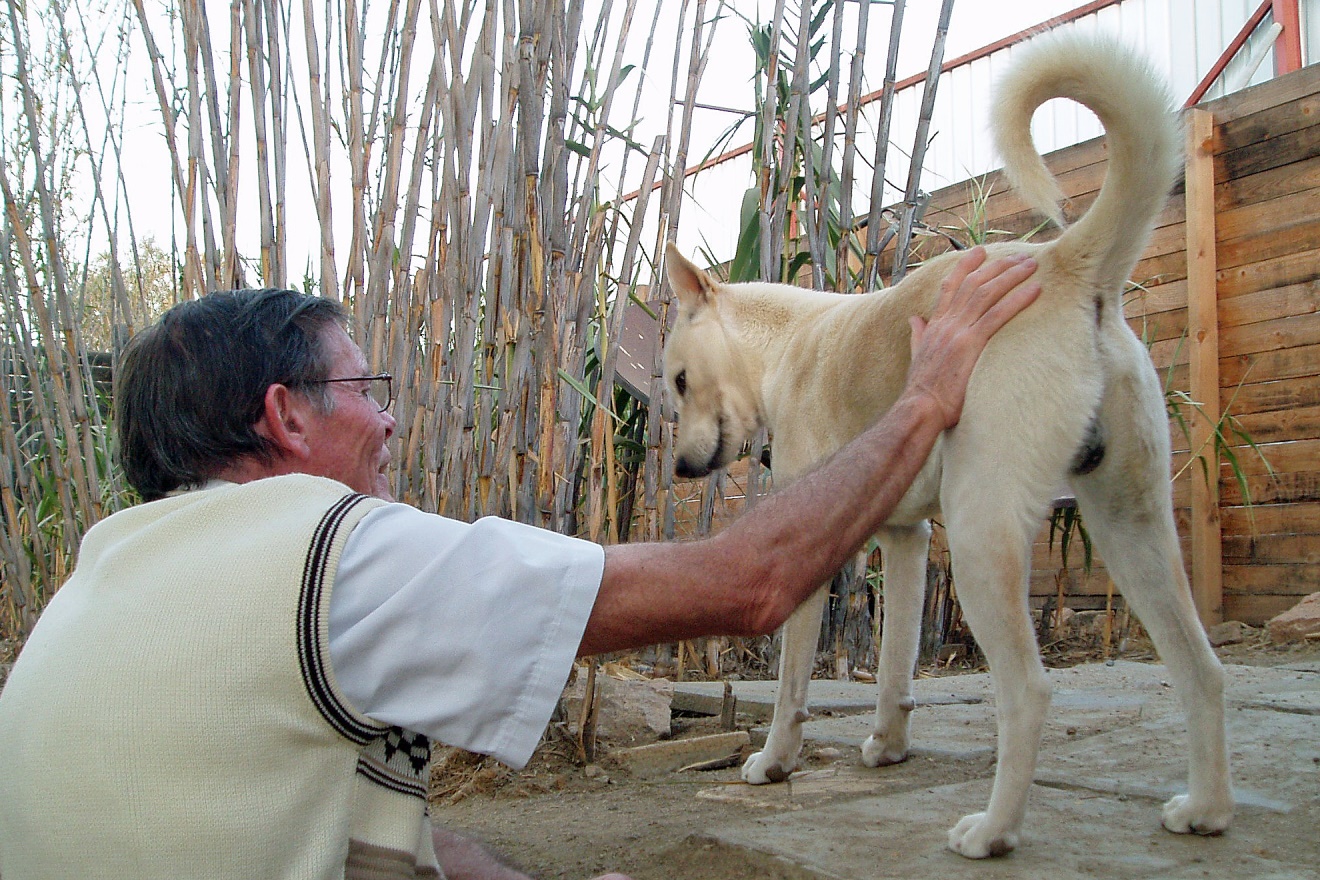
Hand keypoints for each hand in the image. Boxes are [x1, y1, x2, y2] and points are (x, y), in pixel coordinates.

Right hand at [905, 247, 1039, 427]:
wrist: (920, 408)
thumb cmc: (923, 390)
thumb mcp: (917, 356)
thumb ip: (918, 335)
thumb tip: (915, 319)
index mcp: (935, 325)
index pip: (950, 286)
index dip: (965, 266)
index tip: (979, 251)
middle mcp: (946, 323)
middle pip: (973, 283)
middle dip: (997, 266)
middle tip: (1018, 256)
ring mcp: (958, 332)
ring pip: (987, 293)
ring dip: (1011, 275)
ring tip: (1031, 265)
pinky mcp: (970, 344)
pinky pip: (998, 315)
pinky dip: (1017, 300)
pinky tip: (1034, 290)